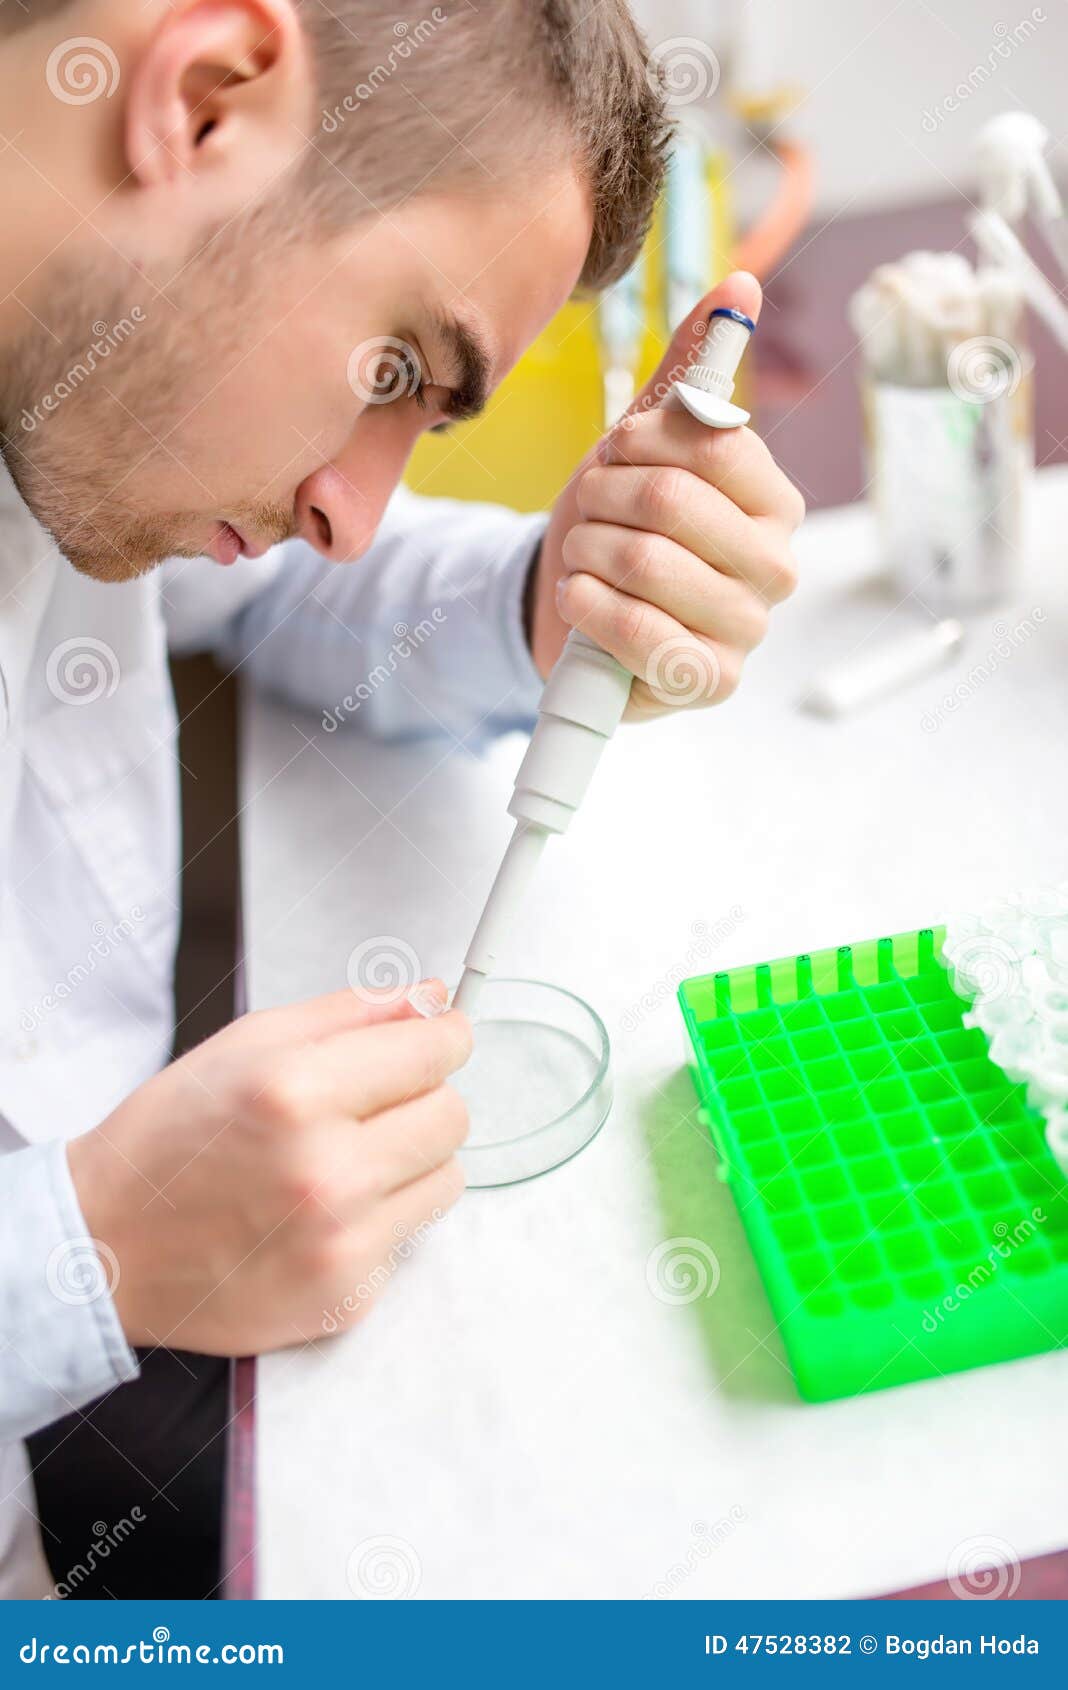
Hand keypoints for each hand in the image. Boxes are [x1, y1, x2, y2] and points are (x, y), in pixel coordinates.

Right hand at [67, 986, 470, 1351]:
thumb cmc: (170, 1140)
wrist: (106, 1246)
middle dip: (424, 1099)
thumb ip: (350, 1013)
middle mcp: (327, 1171)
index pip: (434, 1053)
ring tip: (343, 1161)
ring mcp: (340, 1243)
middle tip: (373, 1105)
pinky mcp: (345, 1298)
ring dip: (410, 1162)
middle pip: (452, 1116)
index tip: (438, 1039)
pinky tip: (321, 1215)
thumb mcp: (247, 1044)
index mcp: (297, 1092)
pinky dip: (379, 1220)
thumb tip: (430, 998)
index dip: (442, 1038)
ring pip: (446, 1178)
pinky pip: (410, 1238)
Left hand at [529, 272, 803, 717]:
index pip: (714, 441)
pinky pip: (638, 631)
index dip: (642, 438)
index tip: (616, 450)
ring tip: (581, 553)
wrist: (575, 610)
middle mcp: (776, 567)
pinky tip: (580, 596)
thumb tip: (739, 285)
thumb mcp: (645, 445)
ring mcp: (746, 631)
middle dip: (602, 497)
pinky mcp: (708, 684)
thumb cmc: (619, 525)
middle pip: (672, 500)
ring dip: (585, 548)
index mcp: (776, 501)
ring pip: (645, 561)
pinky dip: (588, 604)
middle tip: (588, 509)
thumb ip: (691, 373)